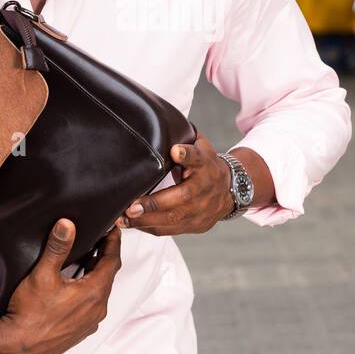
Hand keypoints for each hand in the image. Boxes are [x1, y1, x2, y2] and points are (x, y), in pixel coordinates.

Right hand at [0, 219, 121, 353]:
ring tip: (88, 259)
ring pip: (100, 292)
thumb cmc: (29, 314)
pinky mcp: (80, 332)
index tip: (113, 230)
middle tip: (100, 240)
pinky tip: (76, 286)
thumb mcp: (42, 274)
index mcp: (94, 293)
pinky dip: (89, 292)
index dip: (113, 243)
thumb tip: (67, 225)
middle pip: (108, 277)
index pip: (112, 261)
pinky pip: (91, 306)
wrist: (16, 348)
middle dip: (105, 257)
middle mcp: (97, 310)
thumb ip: (57, 248)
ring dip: (97, 275)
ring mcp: (89, 323)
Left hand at [117, 132, 234, 235]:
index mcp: (205, 164)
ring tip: (123, 220)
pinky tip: (133, 224)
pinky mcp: (196, 225)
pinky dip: (150, 228)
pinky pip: (171, 230)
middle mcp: (204, 188)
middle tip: (130, 207)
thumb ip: (183, 140)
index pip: (198, 157)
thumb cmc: (207, 165)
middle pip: (181, 197)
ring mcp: (202, 210)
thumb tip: (157, 123)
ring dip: (145, 221)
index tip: (175, 150)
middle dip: (154, 204)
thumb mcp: (201, 147)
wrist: (232, 190)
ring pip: (173, 219)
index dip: (187, 154)